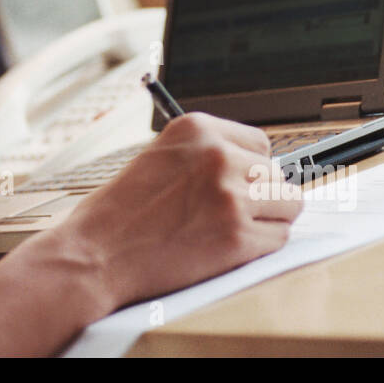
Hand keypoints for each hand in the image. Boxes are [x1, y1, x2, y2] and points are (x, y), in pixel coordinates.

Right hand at [55, 113, 302, 311]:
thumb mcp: (159, 157)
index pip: (259, 143)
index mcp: (196, 129)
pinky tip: (229, 249)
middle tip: (232, 214)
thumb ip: (203, 155)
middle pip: (277, 174)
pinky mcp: (238, 237)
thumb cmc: (118, 212)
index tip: (239, 184)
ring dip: (268, 220)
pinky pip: (278, 238)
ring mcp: (230, 196)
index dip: (251, 168)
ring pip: (288, 205)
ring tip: (232, 230)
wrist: (95, 254)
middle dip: (262, 195)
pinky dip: (260, 247)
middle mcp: (217, 155)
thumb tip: (251, 167)